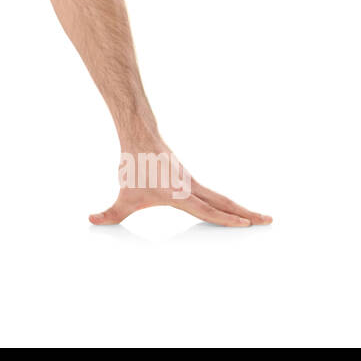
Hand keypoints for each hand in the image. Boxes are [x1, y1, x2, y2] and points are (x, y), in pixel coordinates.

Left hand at [89, 137, 271, 226]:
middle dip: (246, 213)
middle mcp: (191, 188)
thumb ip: (110, 213)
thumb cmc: (134, 167)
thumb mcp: (123, 196)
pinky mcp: (189, 178)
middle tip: (268, 220)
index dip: (227, 218)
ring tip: (258, 216)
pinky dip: (226, 201)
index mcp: (181, 194)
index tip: (247, 223)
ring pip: (221, 196)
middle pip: (224, 202)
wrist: (140, 137)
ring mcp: (192, 182)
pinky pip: (212, 193)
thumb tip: (91, 220)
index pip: (208, 210)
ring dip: (240, 207)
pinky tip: (231, 207)